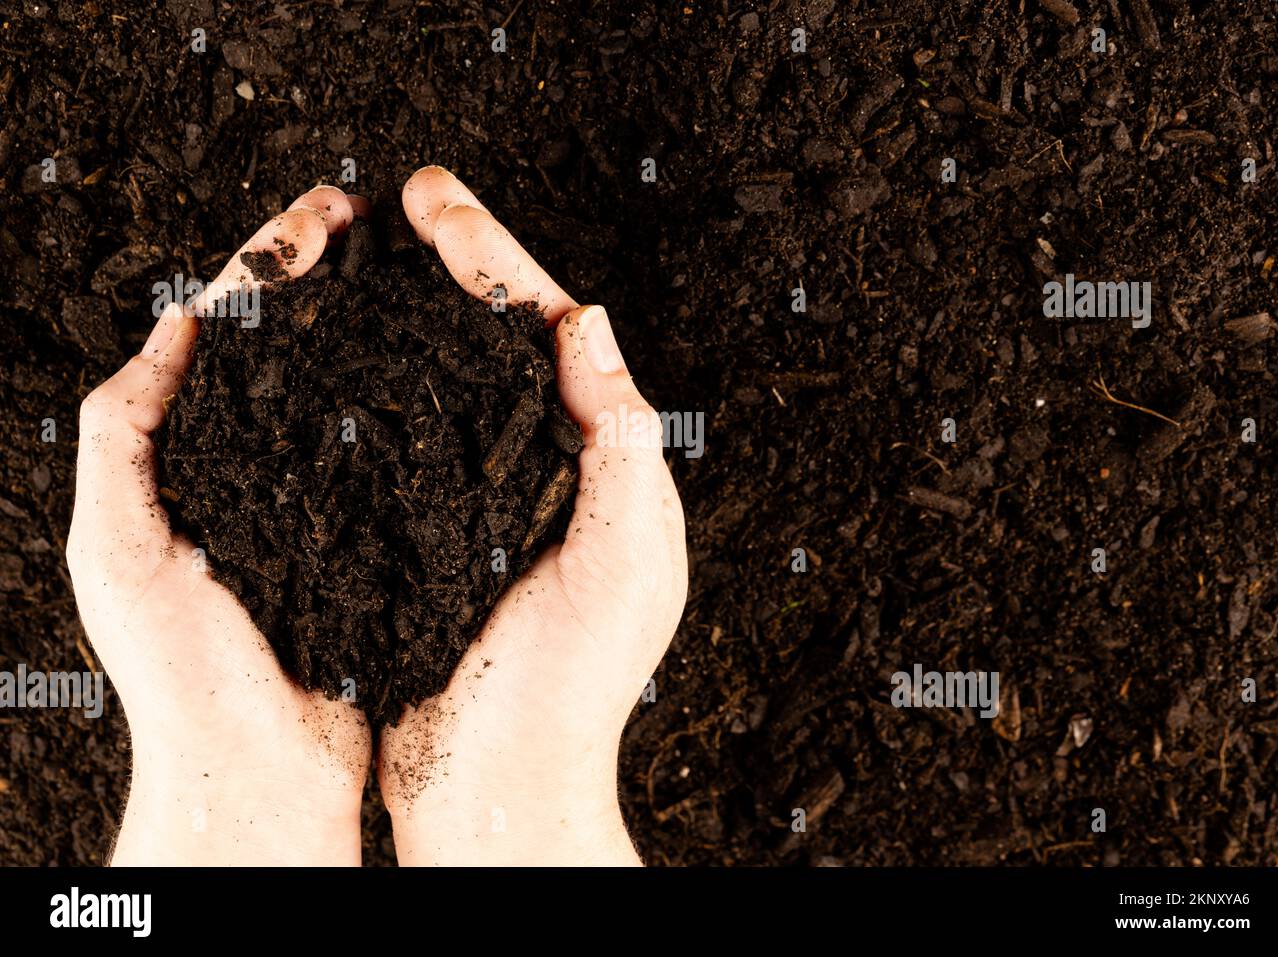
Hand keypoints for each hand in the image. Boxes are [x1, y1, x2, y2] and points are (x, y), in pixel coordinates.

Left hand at [67, 187, 372, 865]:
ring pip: (347, 390)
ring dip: (372, 325)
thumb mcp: (117, 545)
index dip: (267, 263)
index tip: (315, 218)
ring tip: (406, 274)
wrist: (262, 775)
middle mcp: (259, 471)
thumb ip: (123, 434)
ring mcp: (319, 501)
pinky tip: (440, 370)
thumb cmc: (186, 678)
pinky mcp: (375, 538)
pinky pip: (390, 452)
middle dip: (323, 274)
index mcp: (191, 460)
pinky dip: (410, 402)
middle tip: (366, 220)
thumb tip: (173, 326)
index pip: (223, 334)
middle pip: (290, 347)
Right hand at [379, 167, 687, 864]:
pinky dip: (386, 386)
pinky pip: (409, 437)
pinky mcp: (429, 533)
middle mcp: (543, 469)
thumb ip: (622, 441)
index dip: (496, 258)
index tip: (441, 204)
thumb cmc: (572, 690)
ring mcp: (482, 497)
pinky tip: (355, 354)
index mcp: (597, 463)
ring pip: (450, 378)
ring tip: (379, 251)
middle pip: (497, 340)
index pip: (549, 333)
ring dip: (418, 311)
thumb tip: (592, 321)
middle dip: (458, 260)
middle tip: (409, 195)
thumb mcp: (626, 561)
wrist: (501, 783)